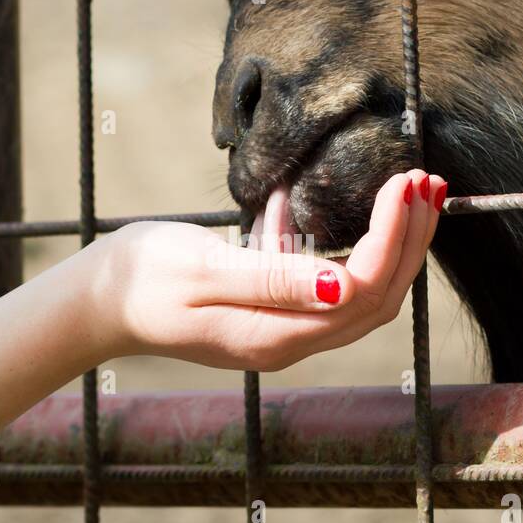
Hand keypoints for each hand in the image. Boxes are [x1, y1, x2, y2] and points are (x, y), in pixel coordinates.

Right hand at [0, 169, 444, 427]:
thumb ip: (273, 277)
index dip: (396, 237)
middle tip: (428, 181)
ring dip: (391, 242)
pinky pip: (326, 283)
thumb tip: (345, 282)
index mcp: (278, 333)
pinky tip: (321, 203)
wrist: (95, 307)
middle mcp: (291, 340)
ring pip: (361, 290)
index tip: (407, 183)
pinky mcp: (270, 313)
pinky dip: (343, 243)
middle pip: (377, 296)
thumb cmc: (141, 280)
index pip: (364, 288)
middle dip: (411, 239)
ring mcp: (282, 330)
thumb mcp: (203, 270)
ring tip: (410, 191)